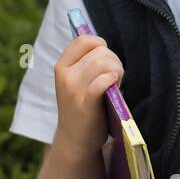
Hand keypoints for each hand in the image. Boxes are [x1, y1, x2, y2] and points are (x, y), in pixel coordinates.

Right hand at [53, 34, 123, 157]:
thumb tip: (105, 48)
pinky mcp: (86, 105)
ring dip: (117, 70)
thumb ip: (86, 64)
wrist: (74, 139)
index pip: (84, 40)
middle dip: (114, 60)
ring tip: (117, 82)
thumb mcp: (76, 81)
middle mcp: (65, 76)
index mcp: (62, 66)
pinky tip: (114, 83)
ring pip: (103, 64)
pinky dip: (111, 79)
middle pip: (99, 53)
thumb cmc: (81, 106)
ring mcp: (73, 90)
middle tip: (116, 75)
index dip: (101, 45)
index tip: (106, 58)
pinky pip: (100, 83)